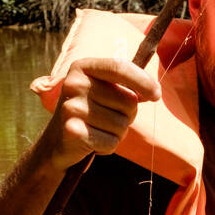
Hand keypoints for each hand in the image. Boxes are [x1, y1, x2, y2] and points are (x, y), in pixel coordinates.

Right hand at [41, 57, 161, 171]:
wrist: (57, 143)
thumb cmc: (89, 114)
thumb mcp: (102, 92)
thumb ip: (125, 86)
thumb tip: (153, 91)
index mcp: (83, 67)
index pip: (119, 67)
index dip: (142, 81)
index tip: (156, 94)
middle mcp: (74, 84)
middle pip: (127, 101)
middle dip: (127, 116)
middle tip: (108, 119)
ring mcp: (72, 107)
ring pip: (121, 125)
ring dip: (117, 133)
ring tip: (99, 130)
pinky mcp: (73, 131)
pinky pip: (111, 142)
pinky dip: (108, 147)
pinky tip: (93, 142)